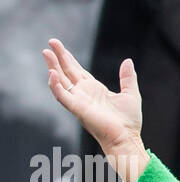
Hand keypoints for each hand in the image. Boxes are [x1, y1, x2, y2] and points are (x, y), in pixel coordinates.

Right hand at [42, 37, 143, 159]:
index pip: (77, 70)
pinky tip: (52, 73)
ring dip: (52, 67)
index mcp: (94, 89)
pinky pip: (62, 96)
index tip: (59, 46)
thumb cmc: (129, 122)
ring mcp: (79, 101)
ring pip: (61, 81)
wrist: (127, 138)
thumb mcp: (130, 94)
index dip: (68, 58)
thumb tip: (128, 61)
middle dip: (58, 57)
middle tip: (51, 42)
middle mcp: (84, 94)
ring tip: (46, 53)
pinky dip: (55, 85)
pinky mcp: (77, 109)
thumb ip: (128, 78)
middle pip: (67, 72)